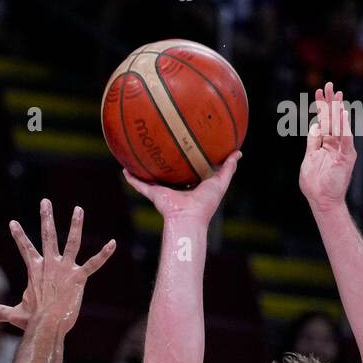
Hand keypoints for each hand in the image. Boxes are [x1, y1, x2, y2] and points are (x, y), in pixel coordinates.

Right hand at [0, 200, 114, 333]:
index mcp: (36, 270)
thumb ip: (1, 311)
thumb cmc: (32, 321)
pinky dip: (104, 254)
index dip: (19, 236)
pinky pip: (93, 264)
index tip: (14, 222)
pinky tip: (113, 243)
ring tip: (78, 209)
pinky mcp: (79, 278)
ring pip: (71, 242)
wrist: (46, 325)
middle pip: (47, 236)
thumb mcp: (15, 313)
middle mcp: (50, 264)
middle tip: (45, 202)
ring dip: (75, 224)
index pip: (25, 248)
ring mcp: (65, 269)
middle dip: (46, 217)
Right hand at [123, 151, 240, 222]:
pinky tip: (124, 168)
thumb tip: (238, 153)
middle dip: (163, 161)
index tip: (184, 145)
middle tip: (159, 144)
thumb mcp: (220, 182)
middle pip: (168, 172)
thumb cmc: (205, 204)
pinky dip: (131, 178)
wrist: (189, 218)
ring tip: (137, 153)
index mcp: (189, 186)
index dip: (186, 158)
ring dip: (143, 168)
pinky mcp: (153, 194)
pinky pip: (139, 185)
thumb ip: (228, 168)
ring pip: (151, 177)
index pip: (187, 169)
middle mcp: (175, 188)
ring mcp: (163, 191)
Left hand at [300, 83, 356, 209]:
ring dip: (338, 109)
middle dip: (330, 102)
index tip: (319, 92)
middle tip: (329, 85)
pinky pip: (345, 139)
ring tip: (337, 94)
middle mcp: (335, 144)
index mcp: (325, 144)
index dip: (322, 107)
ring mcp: (342, 149)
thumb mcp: (309, 158)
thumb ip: (313, 142)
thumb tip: (315, 126)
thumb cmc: (315, 184)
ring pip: (339, 125)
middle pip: (332, 119)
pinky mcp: (346, 157)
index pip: (323, 121)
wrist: (322, 201)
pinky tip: (343, 113)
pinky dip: (344, 126)